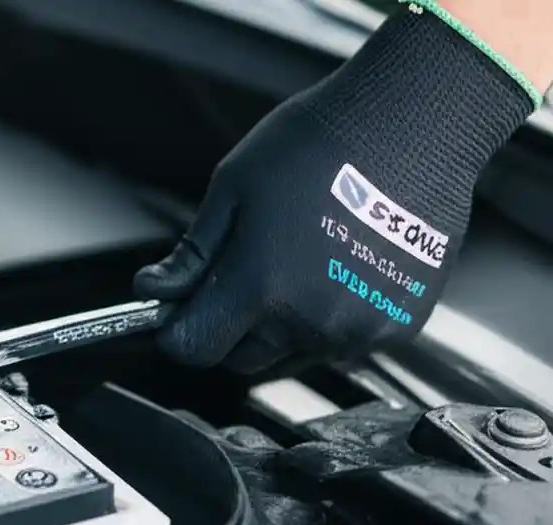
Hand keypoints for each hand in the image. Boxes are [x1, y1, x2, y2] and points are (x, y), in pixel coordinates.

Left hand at [135, 9, 533, 372]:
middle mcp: (309, 323)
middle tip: (245, 270)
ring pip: (291, 355)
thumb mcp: (233, 188)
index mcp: (259, 288)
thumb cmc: (319, 143)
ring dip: (281, 326)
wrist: (415, 122)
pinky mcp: (397, 327)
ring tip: (300, 259)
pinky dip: (331, 318)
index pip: (192, 348)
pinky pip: (342, 343)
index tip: (181, 306)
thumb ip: (193, 254)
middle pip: (240, 359)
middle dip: (229, 326)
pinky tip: (341, 264)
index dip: (179, 328)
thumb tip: (153, 290)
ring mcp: (357, 330)